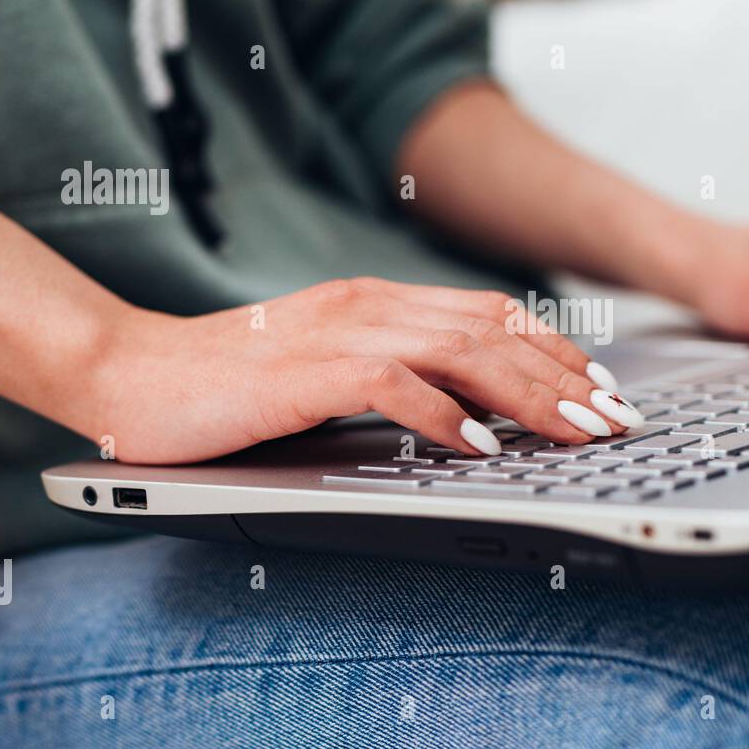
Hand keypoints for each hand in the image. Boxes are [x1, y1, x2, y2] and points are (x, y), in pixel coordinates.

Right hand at [84, 278, 645, 464]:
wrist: (132, 374)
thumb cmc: (232, 383)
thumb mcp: (332, 369)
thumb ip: (400, 372)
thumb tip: (476, 411)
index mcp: (379, 301)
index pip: (492, 315)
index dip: (556, 351)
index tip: (602, 389)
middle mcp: (369, 306)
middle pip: (495, 333)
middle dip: (565, 378)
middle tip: (616, 420)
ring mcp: (337, 332)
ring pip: (462, 352)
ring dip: (530, 396)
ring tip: (580, 433)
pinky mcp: (303, 370)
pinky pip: (394, 387)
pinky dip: (446, 416)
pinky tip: (483, 447)